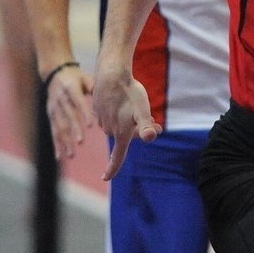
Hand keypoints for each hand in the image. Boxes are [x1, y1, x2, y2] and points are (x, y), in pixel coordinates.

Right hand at [46, 65, 94, 160]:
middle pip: (68, 116)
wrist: (56, 73)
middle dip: (74, 130)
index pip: (78, 102)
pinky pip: (53, 131)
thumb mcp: (87, 78)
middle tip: (81, 142)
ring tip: (72, 154)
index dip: (84, 113)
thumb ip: (96, 89)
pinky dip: (56, 144)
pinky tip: (60, 156)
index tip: (91, 126)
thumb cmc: (78, 77)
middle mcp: (60, 99)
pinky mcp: (51, 116)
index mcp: (71, 88)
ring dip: (65, 141)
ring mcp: (54, 109)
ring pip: (59, 126)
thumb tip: (111, 100)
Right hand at [92, 65, 160, 179]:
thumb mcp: (142, 109)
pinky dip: (120, 112)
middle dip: (139, 131)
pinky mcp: (98, 109)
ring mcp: (102, 119)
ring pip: (120, 125)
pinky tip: (124, 99)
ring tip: (138, 106)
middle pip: (127, 136)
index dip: (112, 168)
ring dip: (130, 120)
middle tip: (155, 120)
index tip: (105, 178)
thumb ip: (145, 126)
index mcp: (121, 133)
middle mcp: (110, 130)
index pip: (117, 156)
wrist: (111, 74)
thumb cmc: (129, 92)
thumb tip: (151, 138)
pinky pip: (112, 115)